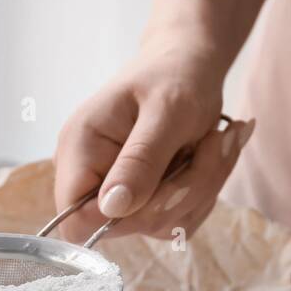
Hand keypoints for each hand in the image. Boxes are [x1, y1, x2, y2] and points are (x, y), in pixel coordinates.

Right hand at [52, 37, 251, 242]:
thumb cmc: (176, 75)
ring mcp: (118, 190)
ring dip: (200, 188)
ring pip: (158, 225)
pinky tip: (210, 154)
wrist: (190, 63)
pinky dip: (204, 192)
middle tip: (211, 146)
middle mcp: (91, 175)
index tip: (162, 183)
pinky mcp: (144, 199)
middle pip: (124, 227)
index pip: (75, 221)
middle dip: (178, 194)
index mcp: (79, 149)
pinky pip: (176, 219)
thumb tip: (111, 209)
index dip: (119, 218)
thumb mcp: (166, 111)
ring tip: (215, 141)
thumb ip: (140, 161)